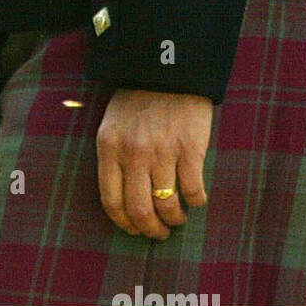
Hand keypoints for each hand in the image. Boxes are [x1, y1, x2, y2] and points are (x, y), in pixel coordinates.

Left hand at [96, 88, 212, 239]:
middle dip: (150, 230)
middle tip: (158, 234)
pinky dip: (196, 201)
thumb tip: (122, 200)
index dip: (124, 222)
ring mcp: (162, 151)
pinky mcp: (190, 149)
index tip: (133, 229)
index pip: (111, 200)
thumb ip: (113, 158)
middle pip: (140, 210)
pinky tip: (196, 198)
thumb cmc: (137, 101)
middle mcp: (133, 152)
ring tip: (177, 217)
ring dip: (174, 219)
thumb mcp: (112, 125)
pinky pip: (193, 191)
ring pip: (168, 205)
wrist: (167, 71)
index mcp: (109, 147)